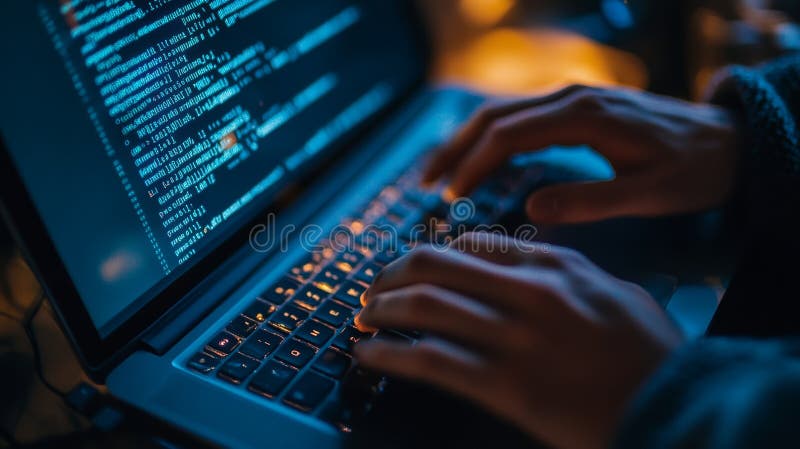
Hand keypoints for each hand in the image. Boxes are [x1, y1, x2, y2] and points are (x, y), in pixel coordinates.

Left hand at [354, 233, 683, 448]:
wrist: (677, 408)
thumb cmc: (652, 356)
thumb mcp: (618, 294)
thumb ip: (570, 274)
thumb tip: (533, 263)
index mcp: (554, 266)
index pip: (472, 245)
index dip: (431, 255)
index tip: (413, 269)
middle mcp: (528, 292)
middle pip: (434, 265)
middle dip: (391, 274)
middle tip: (373, 288)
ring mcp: (514, 338)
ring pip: (423, 307)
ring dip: (380, 310)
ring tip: (362, 319)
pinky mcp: (505, 386)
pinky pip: (429, 361)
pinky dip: (389, 355)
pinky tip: (369, 355)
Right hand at [424, 85, 740, 223]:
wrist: (728, 141)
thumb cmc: (692, 170)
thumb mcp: (650, 193)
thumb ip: (592, 201)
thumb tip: (532, 208)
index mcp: (585, 116)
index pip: (509, 134)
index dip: (474, 164)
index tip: (451, 196)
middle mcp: (571, 98)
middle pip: (494, 115)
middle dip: (454, 148)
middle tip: (424, 184)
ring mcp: (571, 98)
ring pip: (502, 112)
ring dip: (465, 140)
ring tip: (438, 173)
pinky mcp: (575, 107)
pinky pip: (519, 116)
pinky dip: (489, 137)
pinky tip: (478, 160)